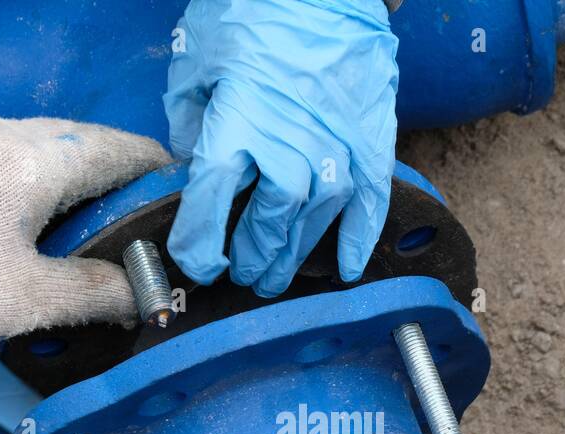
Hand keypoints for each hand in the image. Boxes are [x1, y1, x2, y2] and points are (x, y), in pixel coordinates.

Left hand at [0, 111, 169, 357]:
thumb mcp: (29, 301)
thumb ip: (96, 291)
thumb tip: (142, 292)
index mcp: (28, 160)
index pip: (112, 149)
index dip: (152, 166)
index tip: (178, 184)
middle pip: (72, 140)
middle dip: (109, 170)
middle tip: (134, 210)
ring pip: (30, 142)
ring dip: (63, 172)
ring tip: (80, 216)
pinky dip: (21, 173)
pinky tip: (20, 211)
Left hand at [164, 0, 398, 296]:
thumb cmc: (250, 9)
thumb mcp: (196, 57)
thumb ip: (191, 116)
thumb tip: (193, 158)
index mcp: (237, 120)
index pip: (210, 200)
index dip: (201, 242)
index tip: (200, 264)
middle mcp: (288, 141)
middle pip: (269, 219)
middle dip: (254, 256)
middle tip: (245, 274)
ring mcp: (336, 142)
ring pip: (315, 216)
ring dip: (295, 253)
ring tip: (278, 275)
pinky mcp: (372, 136)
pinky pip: (369, 200)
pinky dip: (358, 238)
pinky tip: (345, 267)